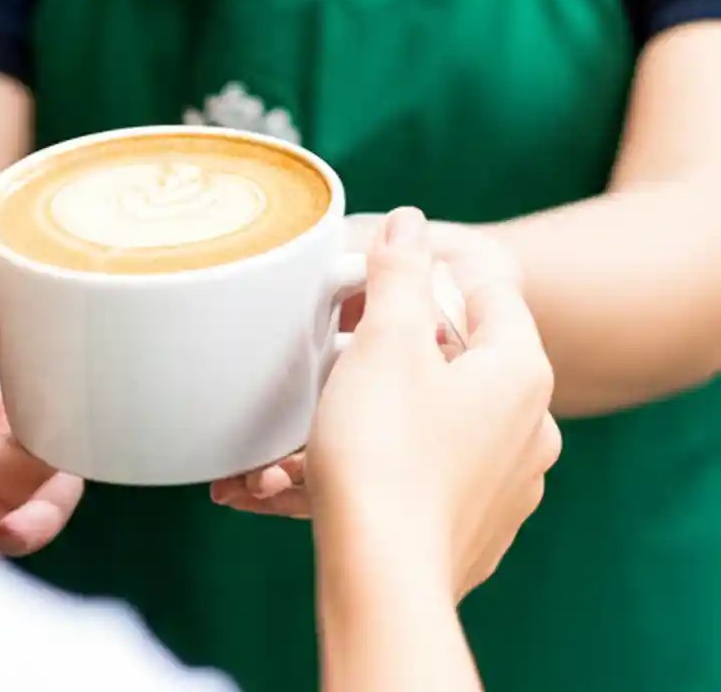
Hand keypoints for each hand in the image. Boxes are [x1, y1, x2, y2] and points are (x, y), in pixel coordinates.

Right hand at [214, 208, 559, 598]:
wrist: (382, 580)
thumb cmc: (385, 454)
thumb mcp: (386, 343)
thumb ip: (399, 273)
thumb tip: (408, 221)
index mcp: (519, 371)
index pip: (486, 289)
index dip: (426, 268)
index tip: (369, 274)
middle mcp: (526, 429)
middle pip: (447, 361)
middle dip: (370, 353)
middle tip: (316, 351)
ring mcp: (499, 485)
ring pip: (416, 427)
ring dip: (347, 421)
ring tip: (274, 438)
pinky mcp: (465, 529)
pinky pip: (404, 479)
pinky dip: (353, 471)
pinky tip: (283, 480)